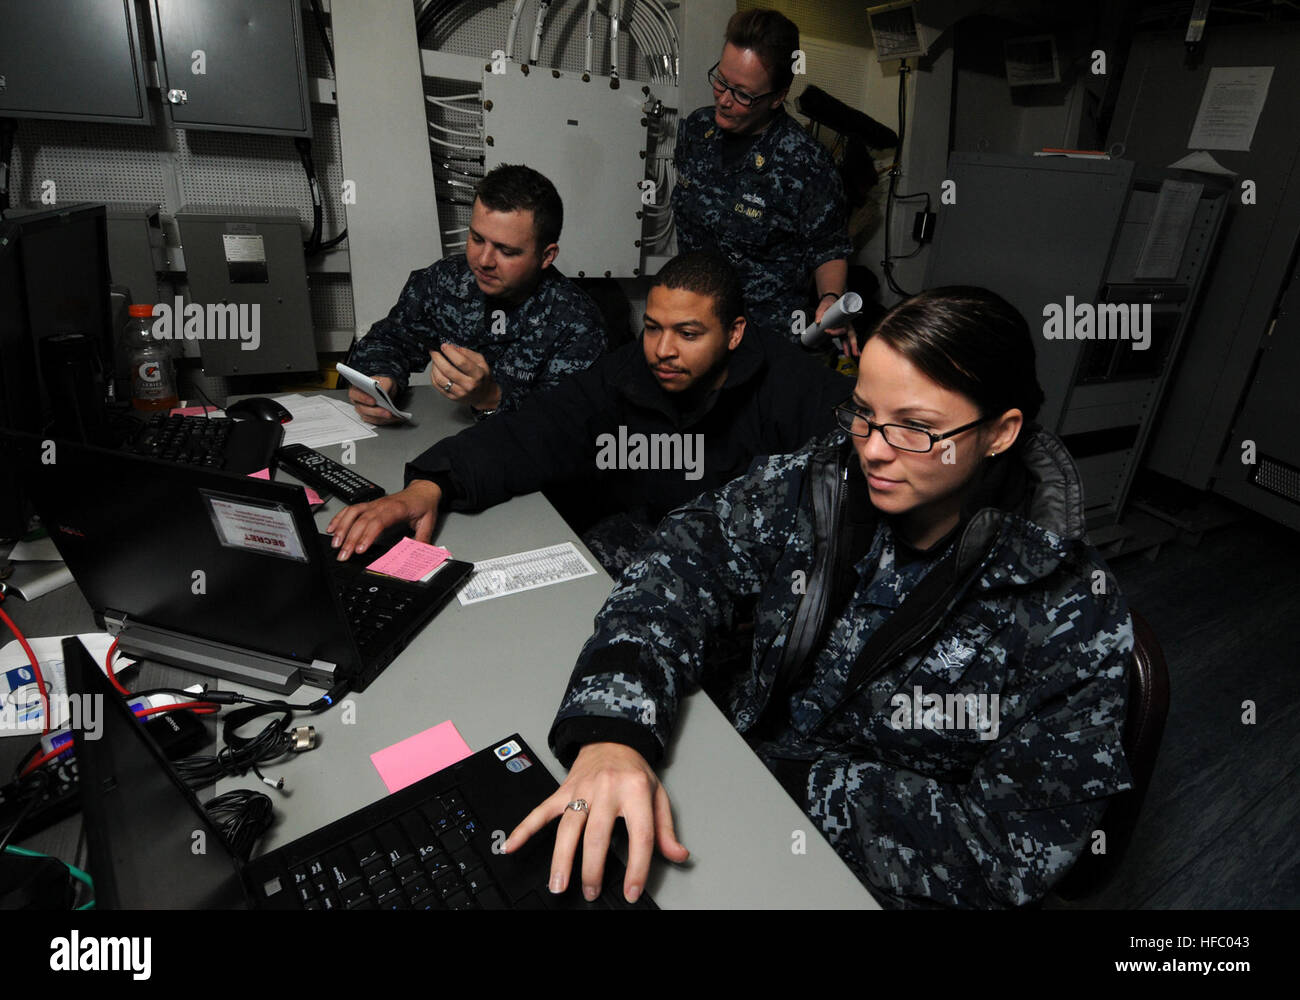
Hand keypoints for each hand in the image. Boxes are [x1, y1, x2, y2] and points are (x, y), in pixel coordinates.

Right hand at [326, 480, 440, 559]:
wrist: (423, 490)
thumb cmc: (423, 505)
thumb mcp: (428, 523)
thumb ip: (423, 540)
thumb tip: (420, 554)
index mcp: (397, 509)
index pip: (378, 522)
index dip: (367, 536)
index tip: (359, 549)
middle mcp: (382, 505)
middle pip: (361, 521)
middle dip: (350, 539)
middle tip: (343, 555)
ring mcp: (374, 504)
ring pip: (353, 514)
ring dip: (341, 528)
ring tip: (335, 544)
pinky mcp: (369, 505)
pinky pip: (351, 509)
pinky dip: (339, 518)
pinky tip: (332, 528)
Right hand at [348, 375, 401, 424]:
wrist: (388, 389)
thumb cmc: (383, 384)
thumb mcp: (385, 381)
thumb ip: (382, 385)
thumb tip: (383, 391)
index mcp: (356, 389)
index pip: (354, 394)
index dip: (363, 398)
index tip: (373, 401)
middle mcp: (357, 401)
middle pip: (362, 409)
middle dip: (376, 411)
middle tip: (387, 412)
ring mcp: (362, 410)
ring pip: (368, 417)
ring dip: (380, 417)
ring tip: (391, 415)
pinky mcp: (369, 417)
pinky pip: (374, 421)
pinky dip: (384, 420)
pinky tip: (392, 418)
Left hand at [431, 344, 501, 410]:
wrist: (483, 394)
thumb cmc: (481, 376)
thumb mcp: (480, 361)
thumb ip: (467, 353)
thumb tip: (452, 347)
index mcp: (478, 374)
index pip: (461, 362)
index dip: (450, 352)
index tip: (443, 345)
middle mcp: (469, 385)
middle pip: (448, 370)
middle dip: (437, 358)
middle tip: (433, 350)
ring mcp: (460, 393)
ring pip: (440, 378)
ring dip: (434, 366)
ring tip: (434, 359)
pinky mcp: (452, 397)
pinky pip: (437, 385)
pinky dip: (433, 375)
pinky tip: (435, 369)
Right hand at [504, 742, 688, 903]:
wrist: (612, 737)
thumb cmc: (635, 771)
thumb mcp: (658, 795)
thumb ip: (666, 829)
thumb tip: (678, 855)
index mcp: (635, 792)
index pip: (639, 836)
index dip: (637, 867)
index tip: (632, 891)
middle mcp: (607, 790)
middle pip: (597, 835)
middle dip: (592, 868)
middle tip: (590, 892)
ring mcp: (581, 790)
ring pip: (568, 827)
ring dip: (561, 858)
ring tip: (558, 883)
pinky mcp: (563, 791)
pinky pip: (541, 811)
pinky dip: (524, 829)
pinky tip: (512, 845)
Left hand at [814, 297, 858, 357]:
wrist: (830, 300)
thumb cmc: (829, 303)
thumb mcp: (824, 305)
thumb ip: (820, 312)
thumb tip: (817, 321)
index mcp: (844, 318)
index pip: (843, 327)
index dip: (836, 331)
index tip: (827, 331)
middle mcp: (846, 324)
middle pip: (851, 335)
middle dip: (853, 345)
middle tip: (855, 353)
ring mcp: (844, 328)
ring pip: (848, 339)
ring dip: (850, 348)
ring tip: (850, 355)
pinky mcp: (840, 330)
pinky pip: (844, 339)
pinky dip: (846, 347)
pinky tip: (848, 353)